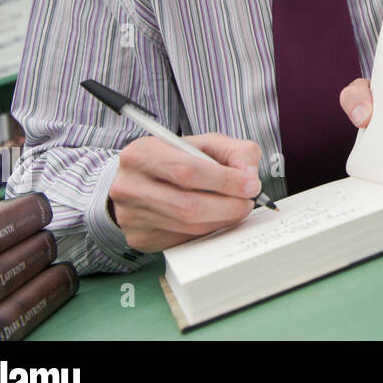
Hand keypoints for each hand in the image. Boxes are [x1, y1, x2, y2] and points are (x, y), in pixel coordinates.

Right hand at [108, 132, 263, 252]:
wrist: (136, 182)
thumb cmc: (174, 160)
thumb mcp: (203, 144)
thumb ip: (234, 151)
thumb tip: (249, 175)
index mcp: (142, 154)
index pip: (188, 171)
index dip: (225, 180)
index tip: (252, 185)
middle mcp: (131, 186)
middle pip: (188, 205)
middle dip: (228, 206)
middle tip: (247, 202)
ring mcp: (131, 216)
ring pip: (188, 226)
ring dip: (221, 220)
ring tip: (236, 209)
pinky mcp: (139, 238)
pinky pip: (183, 239)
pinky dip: (207, 230)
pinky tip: (216, 219)